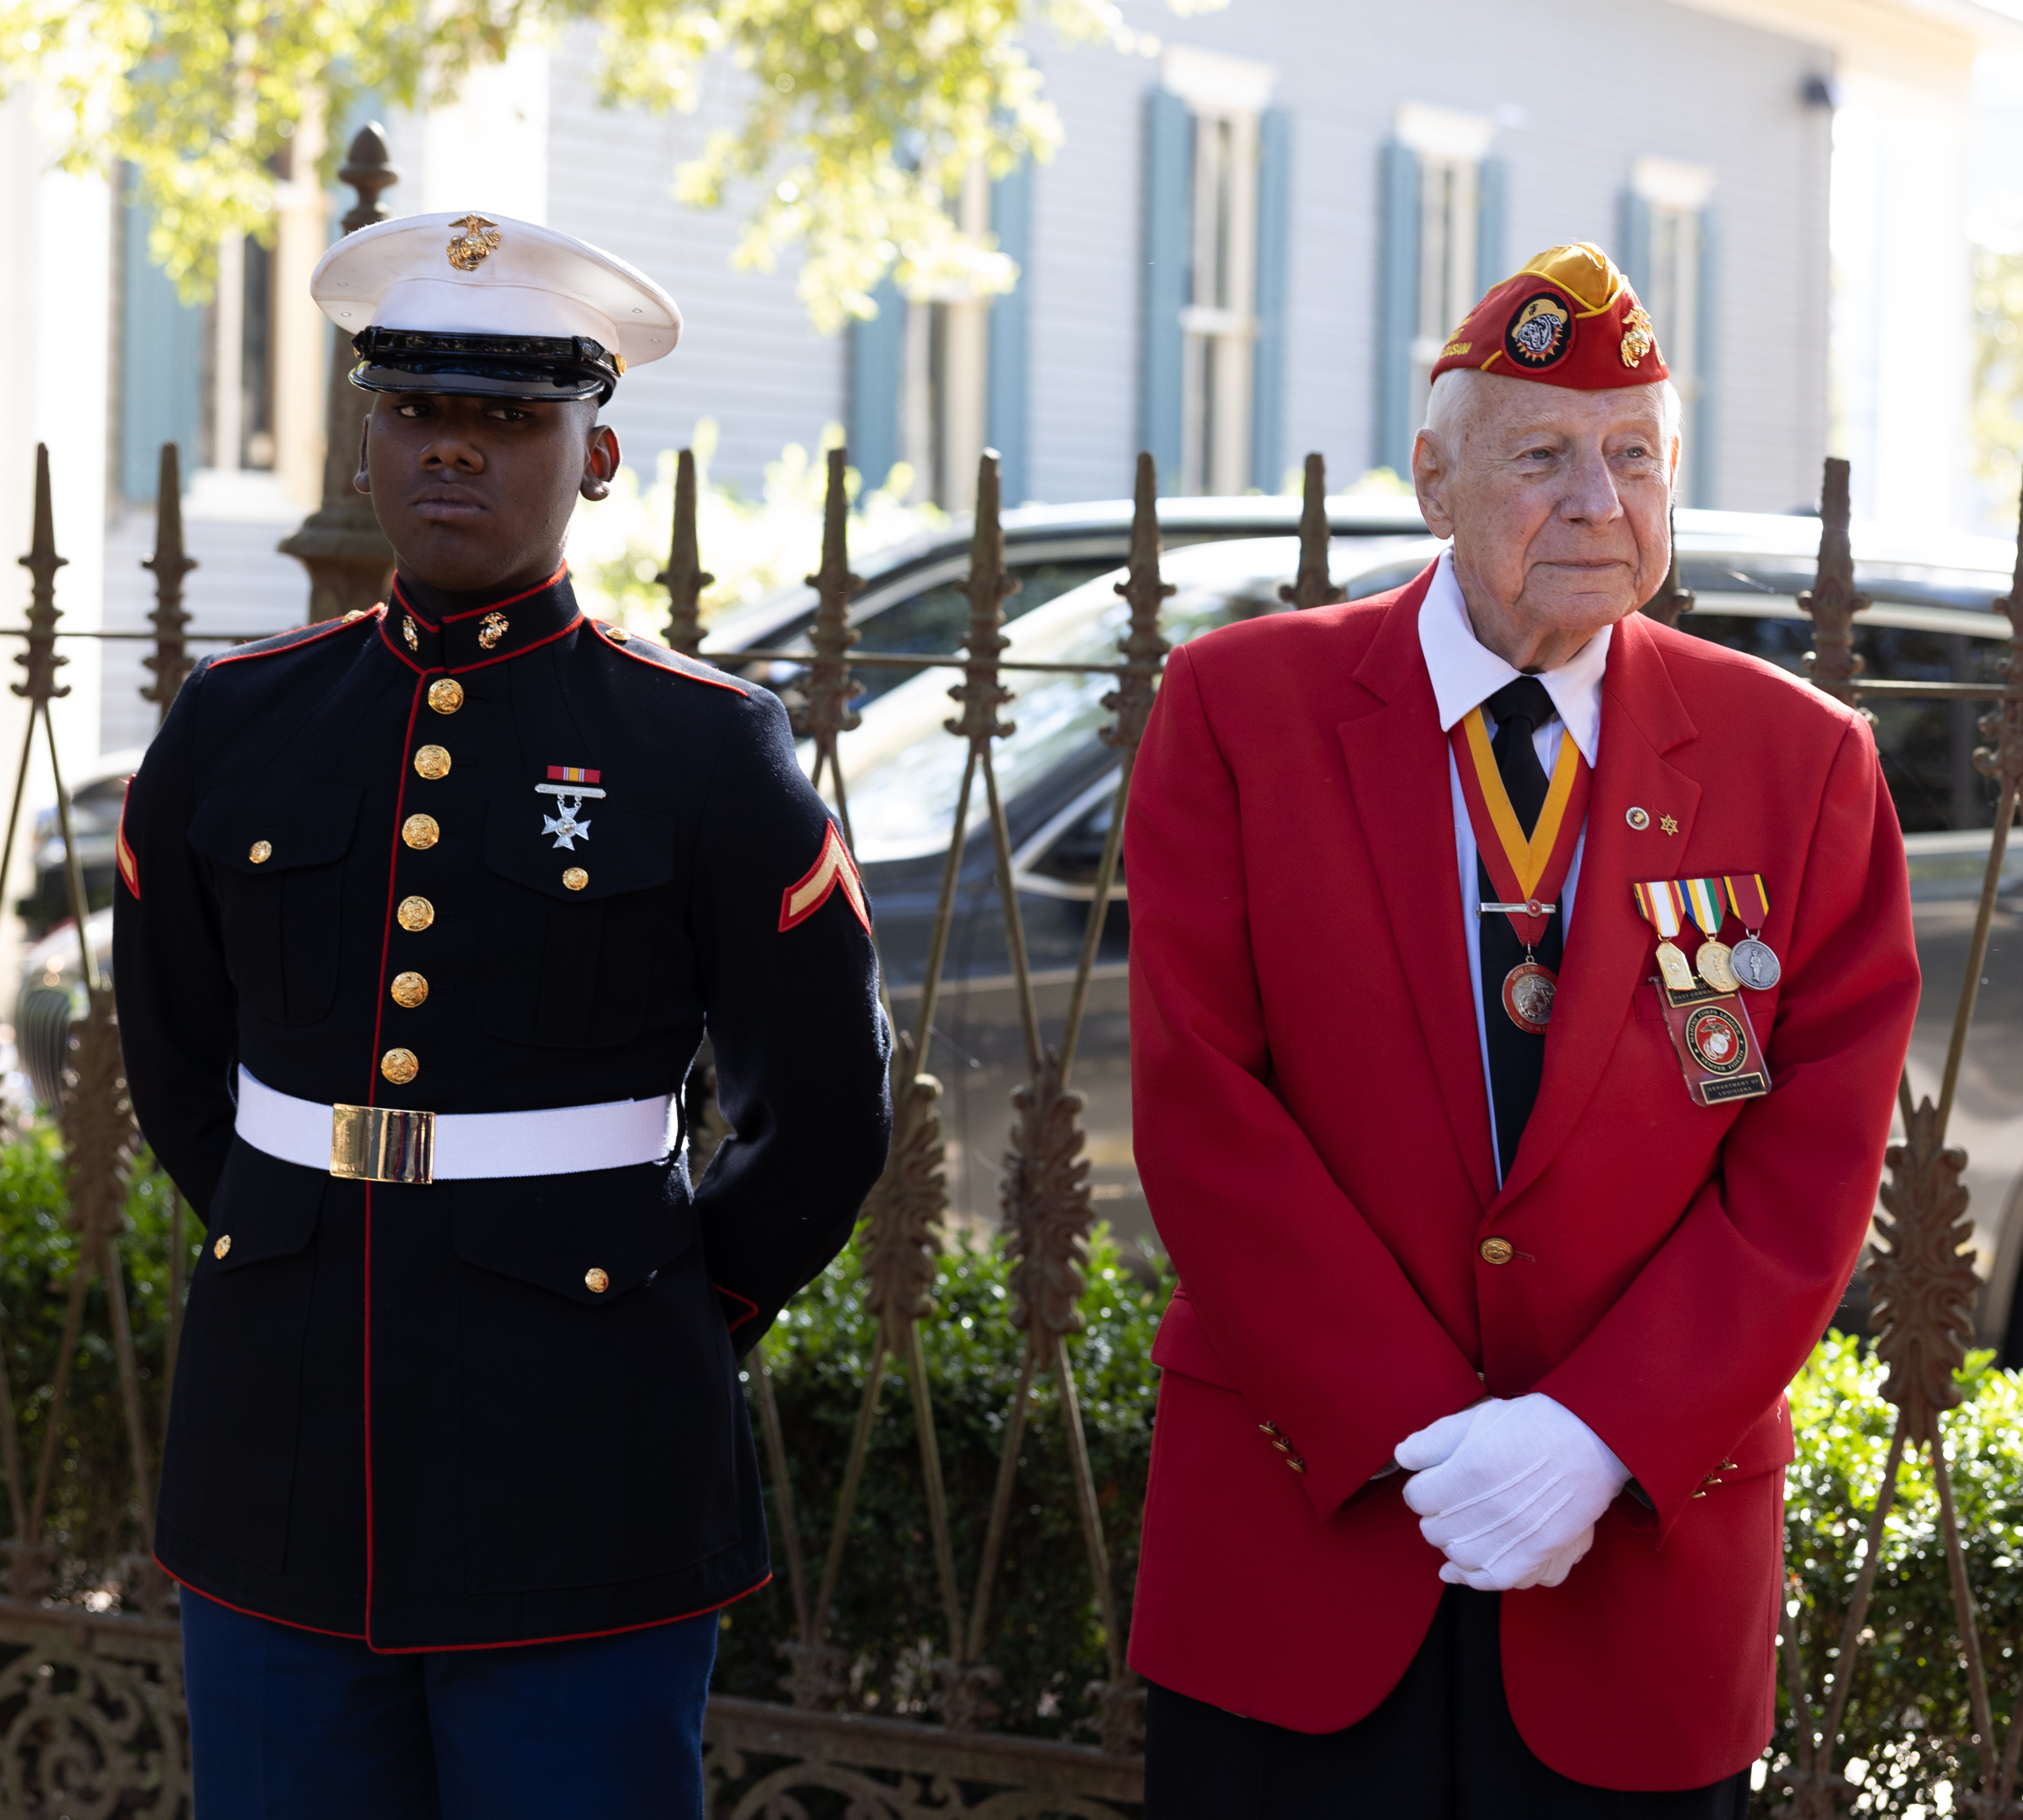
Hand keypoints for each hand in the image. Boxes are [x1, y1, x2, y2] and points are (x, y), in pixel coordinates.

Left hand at [1398, 1394, 1627, 1591]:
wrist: (1592, 1439)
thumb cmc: (1534, 1424)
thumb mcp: (1478, 1417)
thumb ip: (1434, 1439)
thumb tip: (1401, 1457)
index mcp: (1469, 1470)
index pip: (1416, 1498)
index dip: (1422, 1488)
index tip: (1434, 1480)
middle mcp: (1488, 1507)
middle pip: (1434, 1529)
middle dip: (1435, 1514)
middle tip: (1450, 1500)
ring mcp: (1513, 1535)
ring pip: (1458, 1557)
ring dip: (1452, 1542)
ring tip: (1462, 1526)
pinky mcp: (1535, 1554)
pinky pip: (1491, 1579)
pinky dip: (1472, 1576)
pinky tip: (1460, 1569)